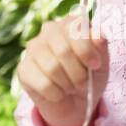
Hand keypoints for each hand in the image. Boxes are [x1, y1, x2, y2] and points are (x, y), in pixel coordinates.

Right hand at [17, 7, 109, 125]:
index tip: (95, 65)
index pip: (75, 29)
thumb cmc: (89, 76)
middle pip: (63, 51)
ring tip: (71, 87)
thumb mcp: (101, 62)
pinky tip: (58, 93)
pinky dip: (56, 94)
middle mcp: (49, 31)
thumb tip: (98, 36)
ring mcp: (33, 48)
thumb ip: (101, 47)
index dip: (87, 50)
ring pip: (52, 68)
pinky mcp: (23, 69)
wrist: (75, 102)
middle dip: (78, 73)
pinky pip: (43, 84)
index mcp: (70, 24)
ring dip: (68, 84)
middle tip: (83, 83)